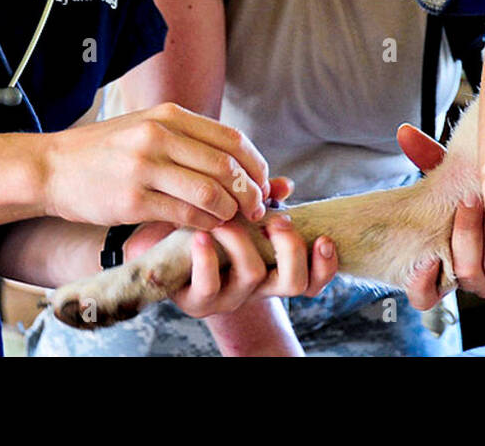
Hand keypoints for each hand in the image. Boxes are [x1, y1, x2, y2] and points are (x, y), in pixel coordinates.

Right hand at [41, 102, 269, 228]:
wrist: (52, 166)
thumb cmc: (105, 151)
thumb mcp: (146, 126)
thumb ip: (186, 139)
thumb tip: (236, 162)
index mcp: (168, 115)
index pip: (231, 139)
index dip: (255, 165)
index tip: (263, 183)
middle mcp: (158, 136)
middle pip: (226, 166)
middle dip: (250, 192)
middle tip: (257, 209)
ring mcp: (144, 168)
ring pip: (209, 191)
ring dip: (230, 211)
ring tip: (233, 220)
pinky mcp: (132, 199)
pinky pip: (183, 214)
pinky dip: (204, 224)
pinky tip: (207, 227)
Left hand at [124, 176, 339, 318]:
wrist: (159, 246)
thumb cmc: (204, 224)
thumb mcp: (234, 209)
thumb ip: (259, 197)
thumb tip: (285, 184)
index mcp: (272, 266)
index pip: (312, 278)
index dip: (325, 264)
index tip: (325, 237)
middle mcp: (256, 285)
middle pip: (293, 283)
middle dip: (291, 249)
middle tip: (278, 220)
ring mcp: (228, 295)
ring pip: (254, 277)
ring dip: (244, 243)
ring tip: (226, 221)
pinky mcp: (196, 299)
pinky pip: (209, 287)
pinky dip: (207, 260)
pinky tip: (200, 237)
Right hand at [395, 123, 484, 309]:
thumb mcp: (459, 176)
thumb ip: (431, 158)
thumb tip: (404, 133)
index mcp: (447, 260)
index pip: (424, 296)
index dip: (422, 284)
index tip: (427, 258)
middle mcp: (474, 278)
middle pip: (464, 272)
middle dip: (466, 233)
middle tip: (471, 198)